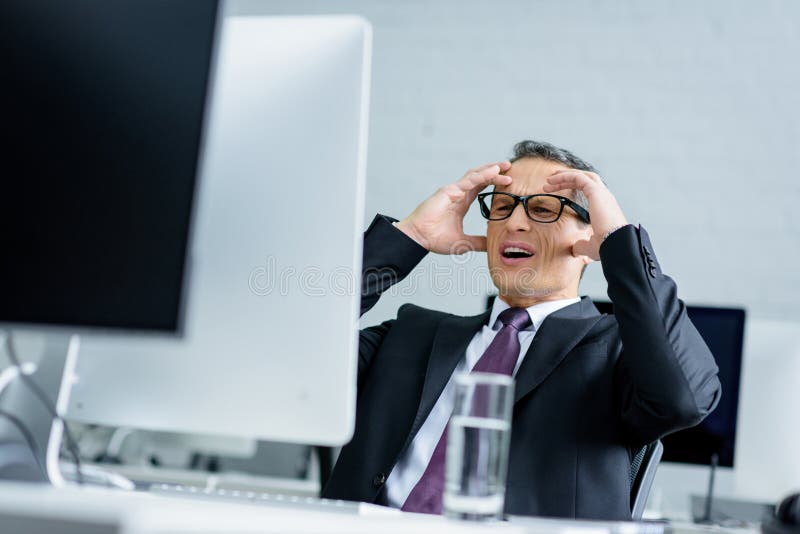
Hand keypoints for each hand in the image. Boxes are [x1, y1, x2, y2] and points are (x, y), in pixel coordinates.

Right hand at [396, 162, 511, 253]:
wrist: (419, 239)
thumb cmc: (435, 239)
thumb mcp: (464, 243)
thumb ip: (478, 242)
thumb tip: (492, 244)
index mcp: (462, 202)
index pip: (481, 186)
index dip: (494, 181)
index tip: (509, 181)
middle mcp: (459, 193)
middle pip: (480, 176)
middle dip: (495, 171)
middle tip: (510, 167)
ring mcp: (453, 190)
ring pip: (475, 175)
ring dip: (490, 169)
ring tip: (504, 166)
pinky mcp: (448, 191)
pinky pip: (469, 180)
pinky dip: (482, 175)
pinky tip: (494, 171)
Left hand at [542, 169, 627, 260]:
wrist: (616, 243)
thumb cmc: (607, 245)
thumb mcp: (591, 246)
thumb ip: (582, 244)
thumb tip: (576, 248)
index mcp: (604, 206)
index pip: (588, 189)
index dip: (572, 186)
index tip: (556, 190)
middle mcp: (604, 196)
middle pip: (585, 179)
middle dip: (567, 178)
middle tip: (550, 181)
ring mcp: (601, 192)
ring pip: (581, 176)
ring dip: (564, 176)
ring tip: (549, 180)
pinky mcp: (596, 191)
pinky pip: (578, 178)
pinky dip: (565, 176)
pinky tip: (553, 180)